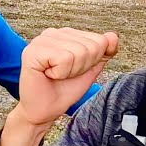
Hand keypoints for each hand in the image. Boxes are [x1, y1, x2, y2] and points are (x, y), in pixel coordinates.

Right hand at [0, 28, 116, 145]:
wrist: (43, 112)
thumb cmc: (63, 91)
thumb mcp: (90, 70)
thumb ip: (103, 52)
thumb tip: (113, 36)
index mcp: (66, 34)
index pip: (99, 40)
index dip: (92, 62)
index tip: (74, 71)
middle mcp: (53, 33)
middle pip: (90, 46)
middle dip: (81, 67)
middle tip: (64, 76)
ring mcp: (42, 40)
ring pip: (78, 52)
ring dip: (70, 72)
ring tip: (56, 76)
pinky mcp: (33, 51)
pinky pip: (64, 58)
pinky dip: (61, 73)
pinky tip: (48, 75)